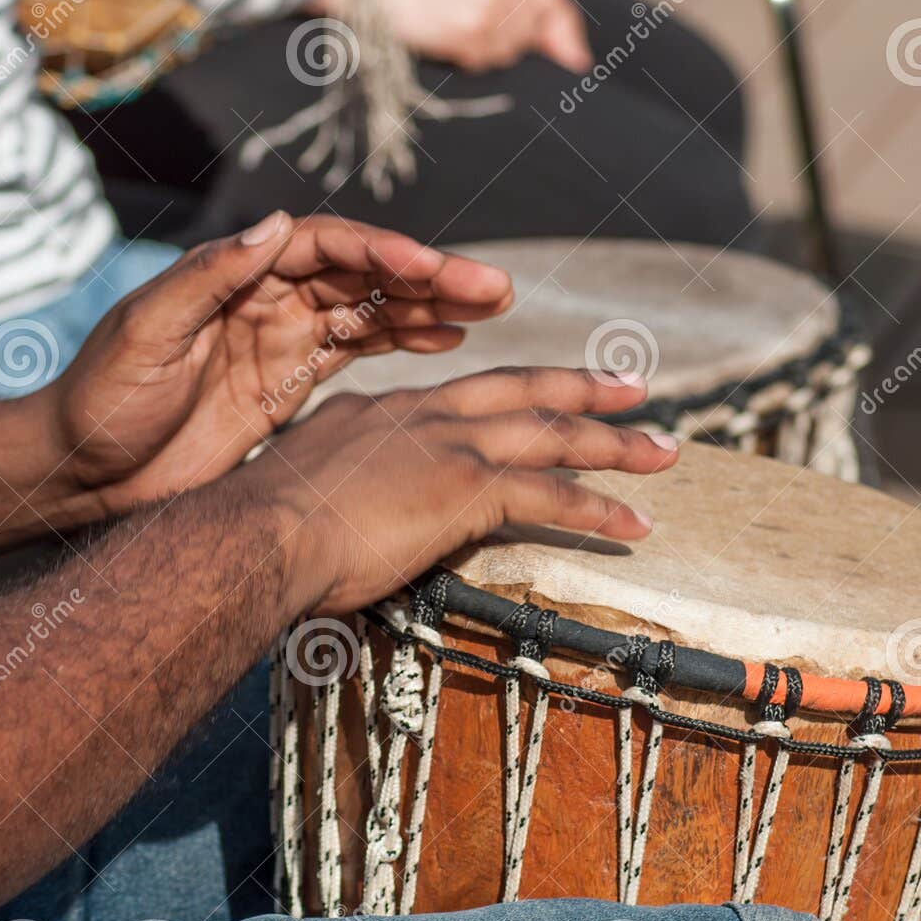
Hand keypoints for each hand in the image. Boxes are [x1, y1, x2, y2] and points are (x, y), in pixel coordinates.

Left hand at [45, 212, 513, 514]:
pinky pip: (360, 352)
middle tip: (492, 285)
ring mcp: (283, 339)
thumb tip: (275, 224)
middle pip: (363, 273)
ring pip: (372, 309)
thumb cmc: (100, 399)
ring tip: (490, 306)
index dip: (380, 250)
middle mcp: (266, 297)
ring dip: (430, 306)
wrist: (85, 471)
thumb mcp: (146, 332)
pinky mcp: (290, 383)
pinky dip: (405, 343)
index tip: (429, 264)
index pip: (322, 247)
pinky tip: (448, 341)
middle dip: (429, 275)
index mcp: (234, 275)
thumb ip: (208, 277)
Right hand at [241, 366, 679, 615]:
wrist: (257, 531)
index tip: (543, 394)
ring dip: (615, 444)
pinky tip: (634, 521)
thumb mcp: (310, 488)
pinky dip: (599, 508)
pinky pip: (551, 494)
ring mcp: (449, 444)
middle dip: (584, 390)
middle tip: (633, 389)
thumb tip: (354, 512)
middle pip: (523, 391)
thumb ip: (347, 487)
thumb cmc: (266, 528)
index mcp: (385, 410)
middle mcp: (423, 414)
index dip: (513, 393)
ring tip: (663, 453)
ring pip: (552, 435)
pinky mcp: (467, 485)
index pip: (465, 395)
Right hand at [315, 0, 590, 73]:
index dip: (563, 38)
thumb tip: (573, 54)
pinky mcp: (472, 30)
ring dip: (480, 47)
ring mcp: (494, 7)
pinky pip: (481, 60)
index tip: (574, 61)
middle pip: (526, 36)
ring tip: (448, 20)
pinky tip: (441, 31)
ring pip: (504, 52)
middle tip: (465, 23)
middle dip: (504, 39)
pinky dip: (463, 55)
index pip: (554, 7)